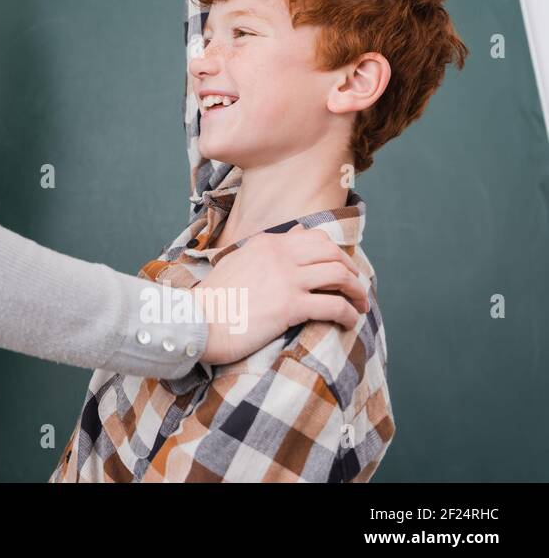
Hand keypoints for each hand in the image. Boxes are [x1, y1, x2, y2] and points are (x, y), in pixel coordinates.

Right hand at [192, 225, 367, 365]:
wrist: (196, 321)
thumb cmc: (214, 298)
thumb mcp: (238, 262)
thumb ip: (265, 251)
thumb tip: (293, 236)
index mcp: (266, 242)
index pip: (314, 238)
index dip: (335, 253)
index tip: (341, 269)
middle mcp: (279, 255)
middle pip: (332, 253)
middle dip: (351, 270)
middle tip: (356, 288)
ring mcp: (286, 279)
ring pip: (339, 276)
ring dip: (357, 291)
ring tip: (360, 306)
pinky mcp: (290, 306)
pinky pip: (334, 306)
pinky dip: (348, 314)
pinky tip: (348, 321)